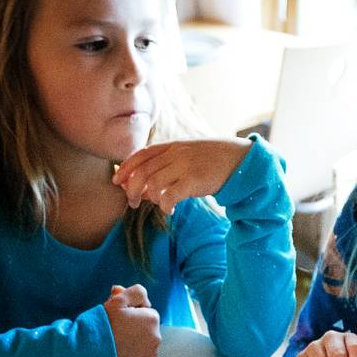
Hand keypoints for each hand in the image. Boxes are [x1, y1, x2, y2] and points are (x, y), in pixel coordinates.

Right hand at [104, 284, 160, 356]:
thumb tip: (142, 295)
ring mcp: (151, 356)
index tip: (117, 318)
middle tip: (114, 332)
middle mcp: (157, 338)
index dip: (130, 313)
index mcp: (152, 319)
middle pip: (145, 329)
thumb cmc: (103, 326)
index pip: (145, 311)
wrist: (92, 356)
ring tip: (114, 345)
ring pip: (143, 345)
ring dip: (133, 343)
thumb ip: (134, 292)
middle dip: (134, 328)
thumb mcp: (116, 302)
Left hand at [112, 138, 251, 213]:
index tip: (117, 181)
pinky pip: (170, 195)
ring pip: (153, 183)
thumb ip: (166, 166)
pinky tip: (170, 210)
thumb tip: (144, 189)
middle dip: (132, 188)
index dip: (125, 168)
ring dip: (148, 198)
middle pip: (142, 171)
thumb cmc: (211, 161)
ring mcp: (185, 166)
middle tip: (132, 202)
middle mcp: (176, 153)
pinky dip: (165, 205)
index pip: (140, 154)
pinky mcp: (195, 180)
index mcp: (172, 145)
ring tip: (153, 204)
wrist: (239, 160)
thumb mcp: (187, 155)